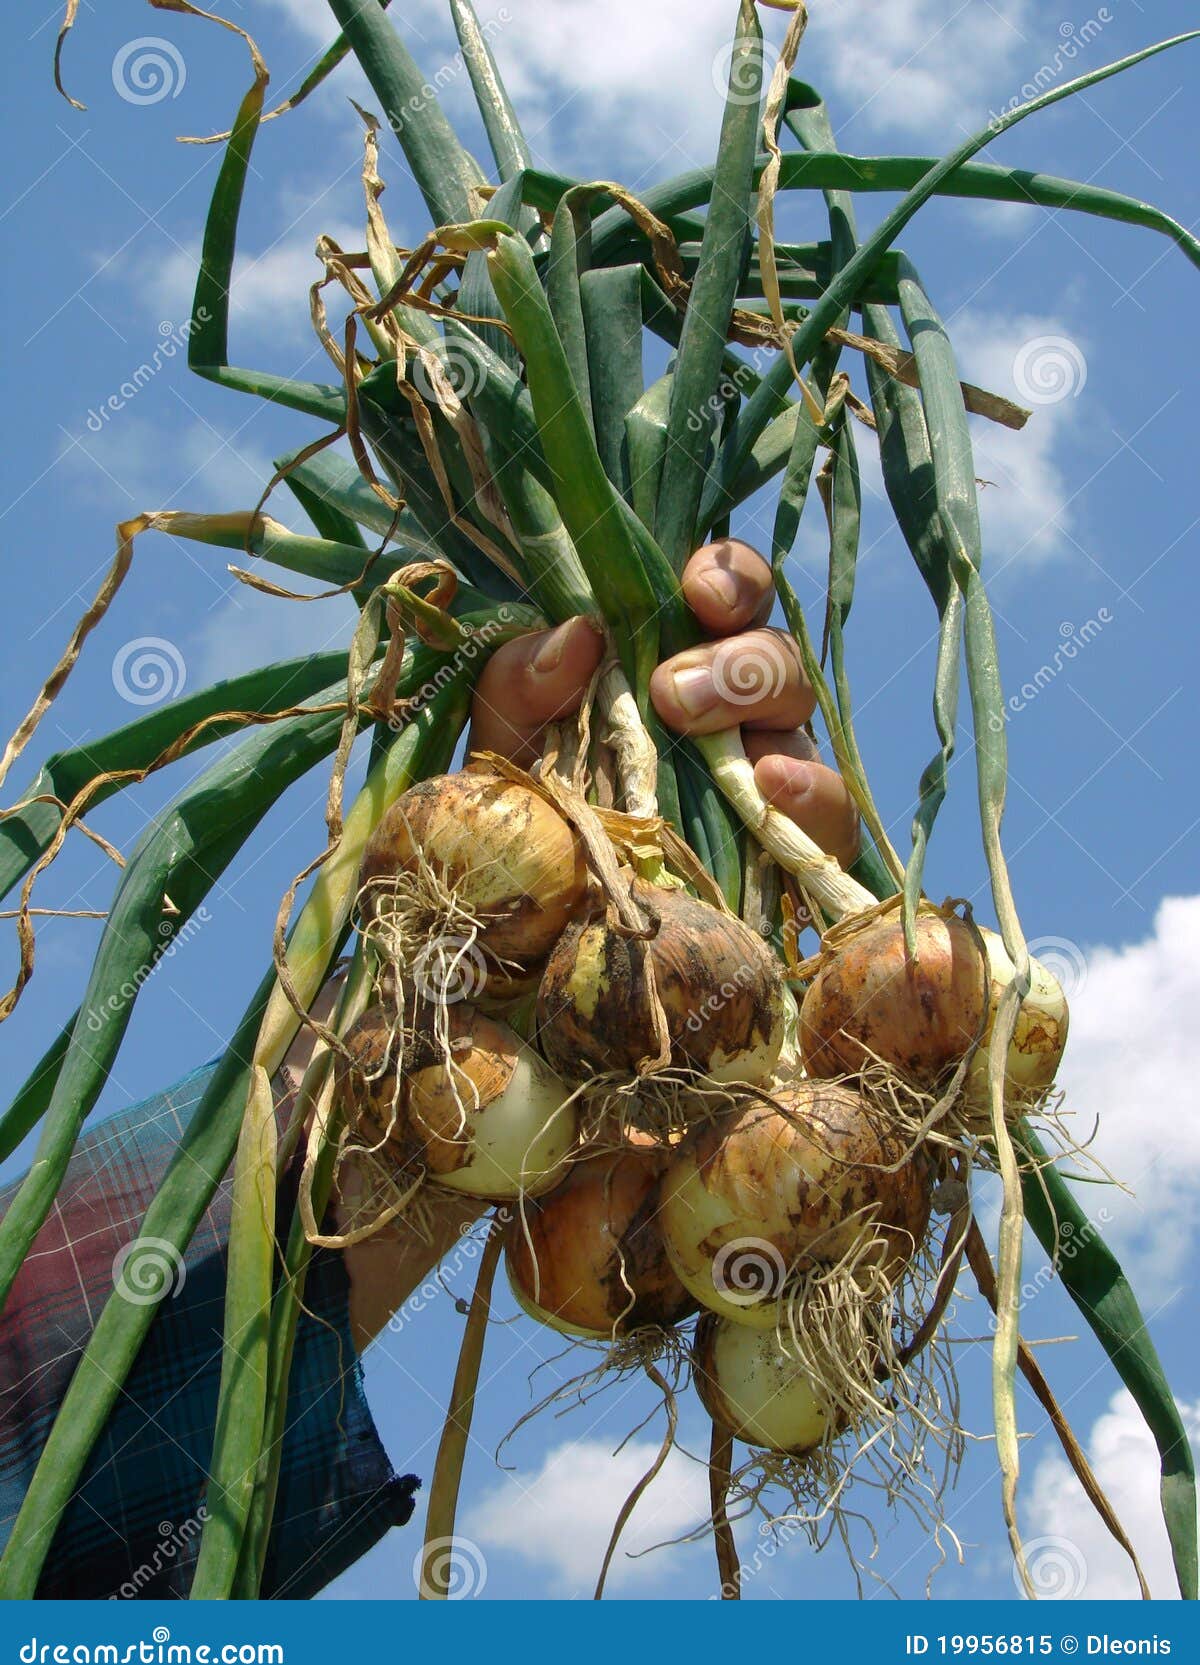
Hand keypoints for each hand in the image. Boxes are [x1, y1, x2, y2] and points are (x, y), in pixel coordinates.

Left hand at [330, 540, 859, 1348]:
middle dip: (747, 656)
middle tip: (676, 690)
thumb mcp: (458, 806)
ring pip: (810, 756)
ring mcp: (743, 854)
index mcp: (628, 724)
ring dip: (784, 731)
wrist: (448, 1087)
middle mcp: (701, 778)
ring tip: (740, 754)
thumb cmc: (445, 929)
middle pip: (774, 680)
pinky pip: (825, 862)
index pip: (701, 625)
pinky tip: (779, 804)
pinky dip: (813, 817)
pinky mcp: (770, 934)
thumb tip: (571, 627)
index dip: (724, 583)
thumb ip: (507, 710)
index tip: (694, 578)